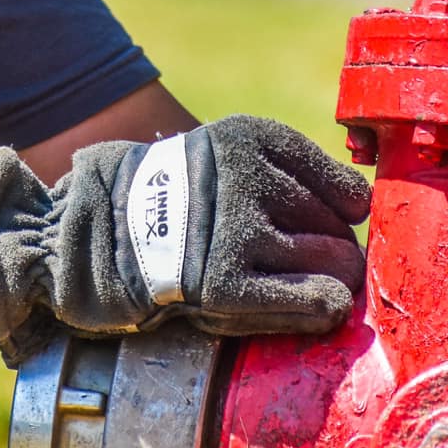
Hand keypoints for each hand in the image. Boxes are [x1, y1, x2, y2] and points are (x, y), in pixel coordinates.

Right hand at [0, 115, 369, 366]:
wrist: (86, 236)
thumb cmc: (168, 204)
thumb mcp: (222, 157)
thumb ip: (283, 171)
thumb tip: (361, 209)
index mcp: (250, 138)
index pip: (343, 187)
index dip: (343, 214)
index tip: (333, 226)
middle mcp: (247, 177)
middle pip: (340, 229)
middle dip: (333, 251)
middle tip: (309, 266)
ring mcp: (237, 232)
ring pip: (335, 263)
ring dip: (329, 282)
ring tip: (300, 288)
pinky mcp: (227, 285)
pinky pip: (311, 300)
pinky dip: (323, 307)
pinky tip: (322, 308)